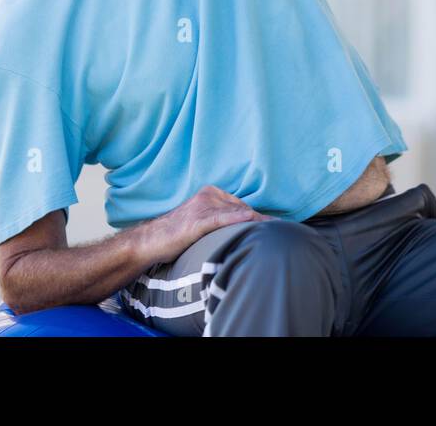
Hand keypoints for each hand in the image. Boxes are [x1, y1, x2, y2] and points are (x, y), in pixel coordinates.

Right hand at [139, 186, 275, 264]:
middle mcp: (209, 195)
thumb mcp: (203, 222)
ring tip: (275, 232)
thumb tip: (247, 228)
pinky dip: (236, 220)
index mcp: (212, 194)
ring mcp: (203, 207)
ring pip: (236, 214)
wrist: (151, 241)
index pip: (243, 207)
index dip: (261, 218)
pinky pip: (220, 219)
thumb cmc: (178, 234)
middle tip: (284, 231)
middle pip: (243, 209)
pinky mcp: (197, 221)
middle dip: (262, 222)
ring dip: (257, 223)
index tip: (280, 226)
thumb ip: (222, 220)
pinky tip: (249, 220)